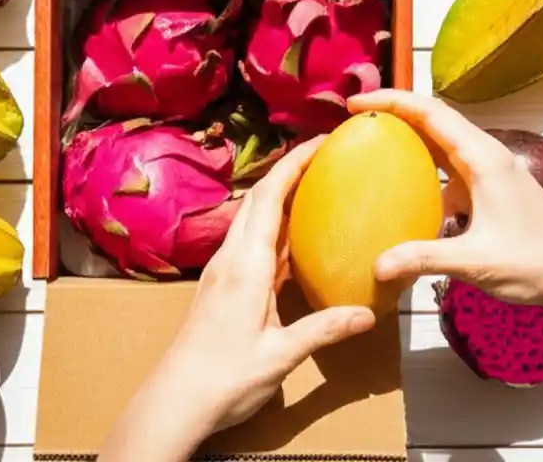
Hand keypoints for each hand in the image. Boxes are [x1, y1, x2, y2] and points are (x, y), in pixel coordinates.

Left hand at [163, 135, 376, 430]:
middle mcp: (230, 259)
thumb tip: (367, 314)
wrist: (176, 401)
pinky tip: (294, 239)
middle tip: (326, 155)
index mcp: (244, 265)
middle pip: (258, 199)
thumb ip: (323, 330)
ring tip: (315, 186)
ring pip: (251, 219)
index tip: (322, 141)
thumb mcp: (281, 355)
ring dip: (279, 196)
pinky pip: (250, 243)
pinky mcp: (221, 287)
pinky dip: (274, 228)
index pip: (269, 197)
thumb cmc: (223, 379)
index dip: (294, 163)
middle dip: (289, 169)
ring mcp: (222, 272)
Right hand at [349, 90, 542, 308]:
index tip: (355, 103)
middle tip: (353, 118)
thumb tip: (376, 266)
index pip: (431, 113)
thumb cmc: (533, 264)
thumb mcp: (474, 262)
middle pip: (435, 119)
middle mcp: (488, 156)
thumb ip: (423, 259)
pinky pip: (450, 166)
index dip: (392, 102)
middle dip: (394, 112)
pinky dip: (423, 165)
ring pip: (443, 141)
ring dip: (410, 136)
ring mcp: (491, 172)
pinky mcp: (491, 190)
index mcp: (485, 159)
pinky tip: (404, 186)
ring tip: (371, 142)